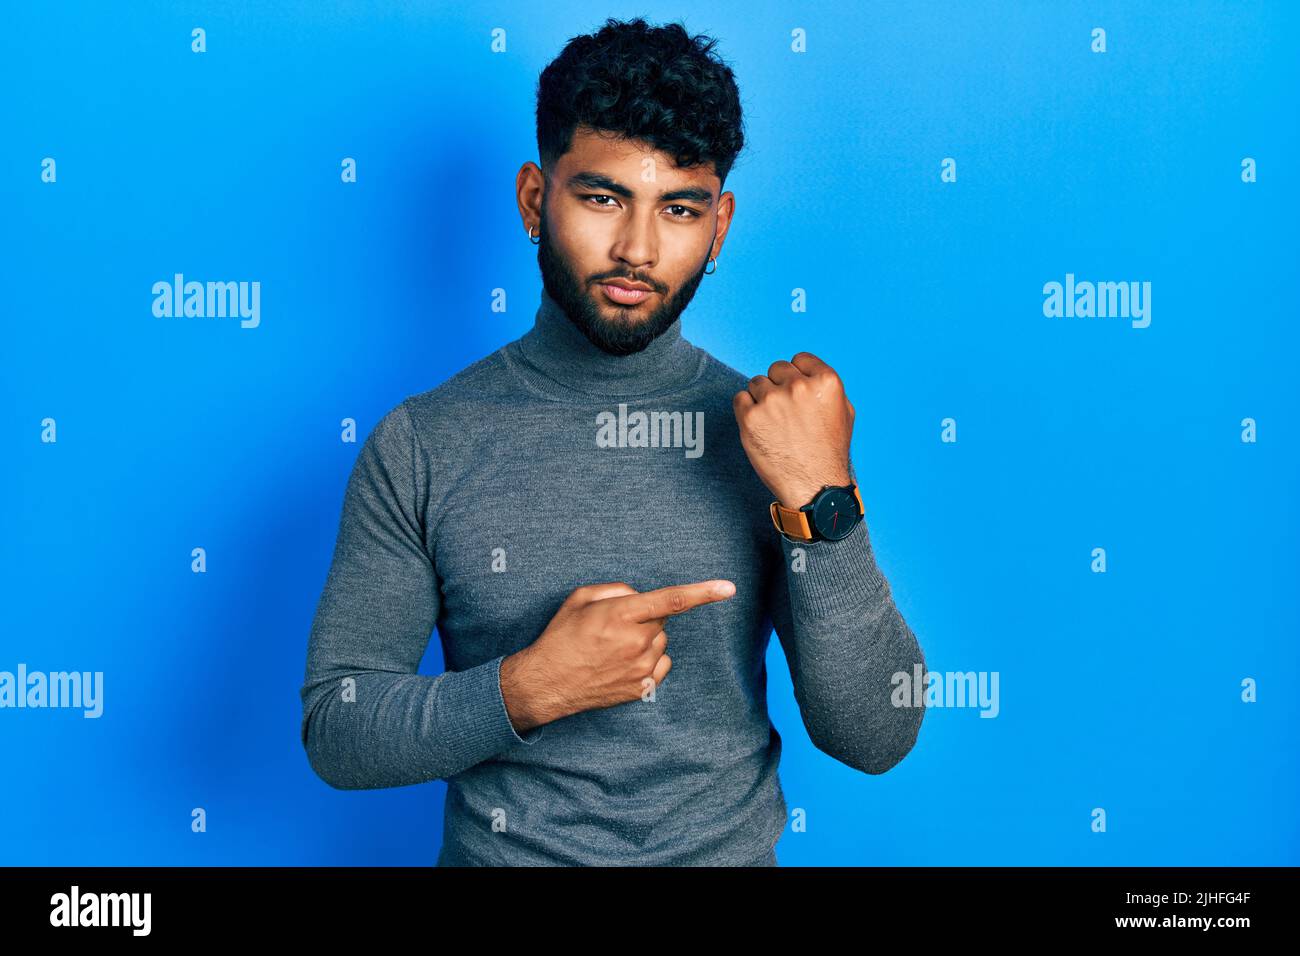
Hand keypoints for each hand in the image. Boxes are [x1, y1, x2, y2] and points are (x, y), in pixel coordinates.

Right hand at [500, 578, 736, 731]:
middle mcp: (636, 642)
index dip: (702, 592)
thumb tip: (640, 597)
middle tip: (614, 626)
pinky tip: (622, 663)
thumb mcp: (581, 598)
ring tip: (612, 648)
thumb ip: (617, 590)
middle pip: (661, 620)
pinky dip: (649, 660)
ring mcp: (641, 668)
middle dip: (645, 617)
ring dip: (646, 639)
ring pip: (661, 642)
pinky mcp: (642, 688)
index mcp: (621, 615)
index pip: (671, 600)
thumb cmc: (562, 636)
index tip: (729, 588)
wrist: (547, 682)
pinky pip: (661, 664)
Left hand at [732, 351, 854, 508]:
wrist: (814, 487)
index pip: (799, 359)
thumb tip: (808, 372)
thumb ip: (826, 387)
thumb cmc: (829, 452)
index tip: (795, 391)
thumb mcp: (844, 412)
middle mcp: (799, 387)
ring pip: (756, 383)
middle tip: (784, 412)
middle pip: (776, 368)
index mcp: (826, 382)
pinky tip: (760, 427)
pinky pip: (740, 399)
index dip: (797, 374)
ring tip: (774, 424)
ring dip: (761, 399)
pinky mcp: (751, 417)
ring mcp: (773, 401)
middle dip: (778, 385)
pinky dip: (746, 411)